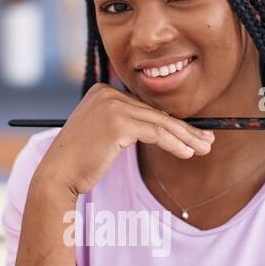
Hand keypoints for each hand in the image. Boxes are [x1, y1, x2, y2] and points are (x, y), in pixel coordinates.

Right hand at [34, 82, 213, 196]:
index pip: (145, 107)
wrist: (57, 175)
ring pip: (159, 122)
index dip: (171, 122)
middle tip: (206, 140)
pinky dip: (174, 143)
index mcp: (103, 91)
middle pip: (154, 113)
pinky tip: (187, 153)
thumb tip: (162, 126)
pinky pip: (155, 133)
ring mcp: (112, 105)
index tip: (192, 133)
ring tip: (204, 148)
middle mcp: (107, 92)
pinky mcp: (118, 122)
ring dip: (186, 137)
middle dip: (185, 128)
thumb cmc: (80, 161)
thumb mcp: (104, 135)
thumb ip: (127, 124)